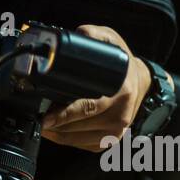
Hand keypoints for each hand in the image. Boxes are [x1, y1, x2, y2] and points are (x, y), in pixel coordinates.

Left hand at [39, 24, 161, 150]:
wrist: (141, 81)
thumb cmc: (121, 62)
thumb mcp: (109, 39)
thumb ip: (90, 35)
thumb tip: (73, 36)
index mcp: (120, 90)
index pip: (88, 107)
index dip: (63, 114)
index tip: (45, 116)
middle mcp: (121, 113)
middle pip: (80, 126)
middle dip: (55, 123)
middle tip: (38, 117)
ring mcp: (118, 130)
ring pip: (79, 139)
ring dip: (58, 134)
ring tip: (44, 123)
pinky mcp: (112, 140)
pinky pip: (85, 145)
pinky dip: (68, 140)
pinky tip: (58, 130)